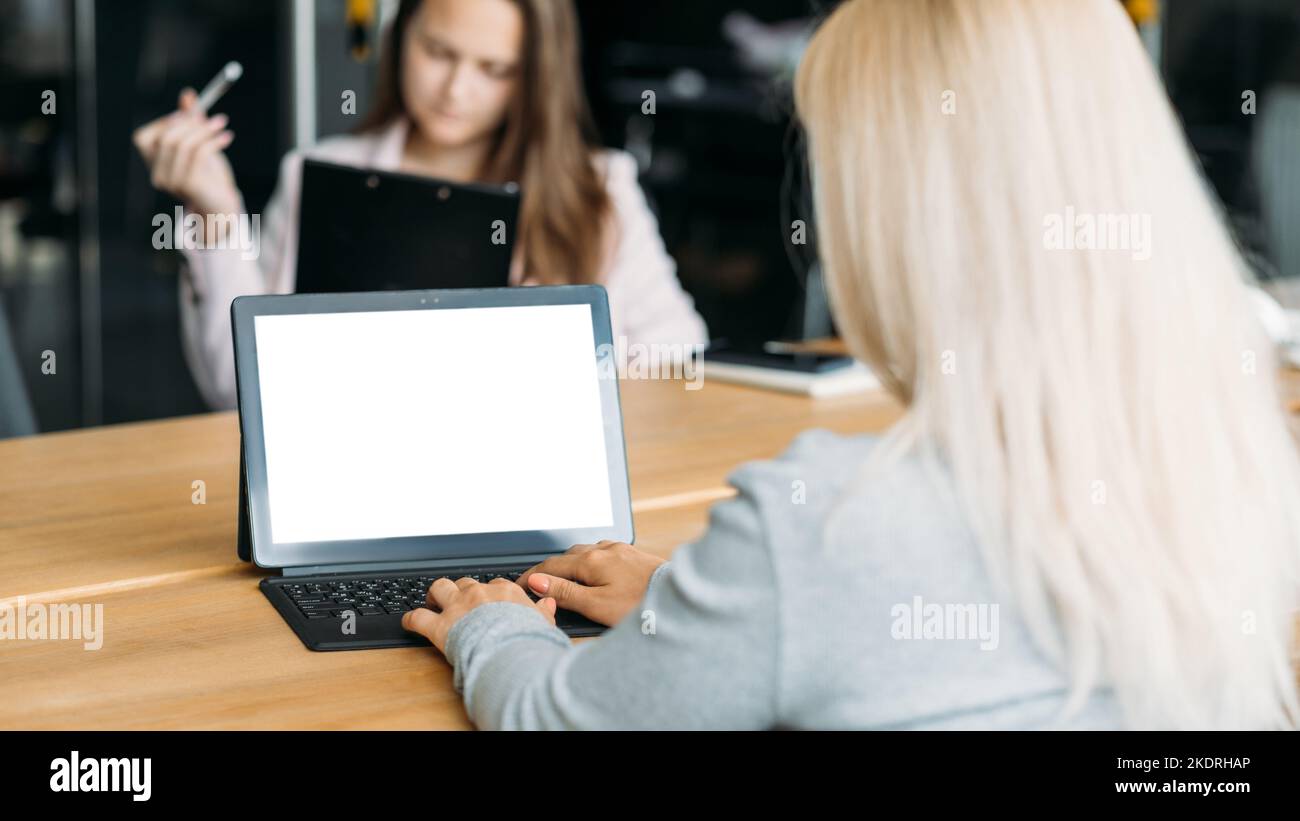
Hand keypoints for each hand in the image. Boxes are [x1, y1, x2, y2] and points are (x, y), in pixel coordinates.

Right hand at [132, 88, 240, 224]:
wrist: (222, 205)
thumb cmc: (208, 175)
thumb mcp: (198, 144)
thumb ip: (191, 121)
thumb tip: (188, 95)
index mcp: (153, 164)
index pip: (144, 138)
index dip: (164, 122)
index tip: (190, 114)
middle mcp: (157, 174)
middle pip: (166, 138)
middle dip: (190, 123)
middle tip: (214, 118)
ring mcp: (171, 181)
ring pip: (182, 144)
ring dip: (205, 130)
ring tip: (222, 124)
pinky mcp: (189, 184)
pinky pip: (198, 154)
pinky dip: (213, 141)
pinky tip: (226, 137)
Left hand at [401, 577, 557, 654]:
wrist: (512, 653)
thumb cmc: (529, 642)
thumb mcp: (543, 625)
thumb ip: (543, 612)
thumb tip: (548, 603)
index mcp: (505, 594)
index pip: (495, 585)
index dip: (489, 593)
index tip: (488, 599)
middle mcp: (480, 595)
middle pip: (465, 583)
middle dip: (460, 589)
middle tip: (457, 599)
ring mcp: (458, 608)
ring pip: (439, 589)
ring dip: (435, 594)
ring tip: (432, 601)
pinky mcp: (440, 626)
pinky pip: (418, 617)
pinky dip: (410, 619)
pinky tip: (408, 622)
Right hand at [516, 541, 665, 626]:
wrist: (678, 598)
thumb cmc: (638, 605)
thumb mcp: (595, 605)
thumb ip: (564, 592)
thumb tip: (536, 582)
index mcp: (589, 561)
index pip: (549, 567)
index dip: (530, 578)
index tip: (517, 586)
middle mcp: (602, 550)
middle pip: (565, 557)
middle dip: (548, 570)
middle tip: (534, 585)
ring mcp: (618, 550)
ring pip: (583, 553)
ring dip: (568, 565)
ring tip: (560, 580)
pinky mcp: (631, 554)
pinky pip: (601, 554)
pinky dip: (588, 563)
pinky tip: (592, 573)